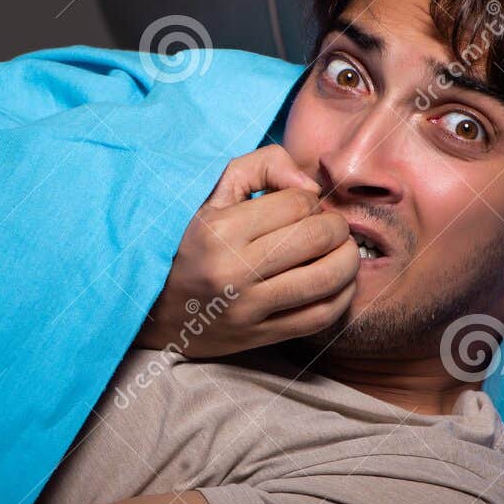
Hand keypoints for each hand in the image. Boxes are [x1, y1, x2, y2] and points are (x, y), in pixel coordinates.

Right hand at [135, 145, 358, 357]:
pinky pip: (322, 316)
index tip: (299, 207)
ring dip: (347, 258)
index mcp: (219, 230)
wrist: (155, 312)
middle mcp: (234, 270)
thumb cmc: (190, 244)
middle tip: (327, 227)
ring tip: (339, 251)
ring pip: (328, 277)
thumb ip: (260, 167)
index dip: (309, 199)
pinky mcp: (260, 337)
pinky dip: (343, 295)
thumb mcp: (211, 195)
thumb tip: (310, 185)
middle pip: (319, 237)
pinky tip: (339, 281)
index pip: (297, 203)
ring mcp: (249, 308)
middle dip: (335, 226)